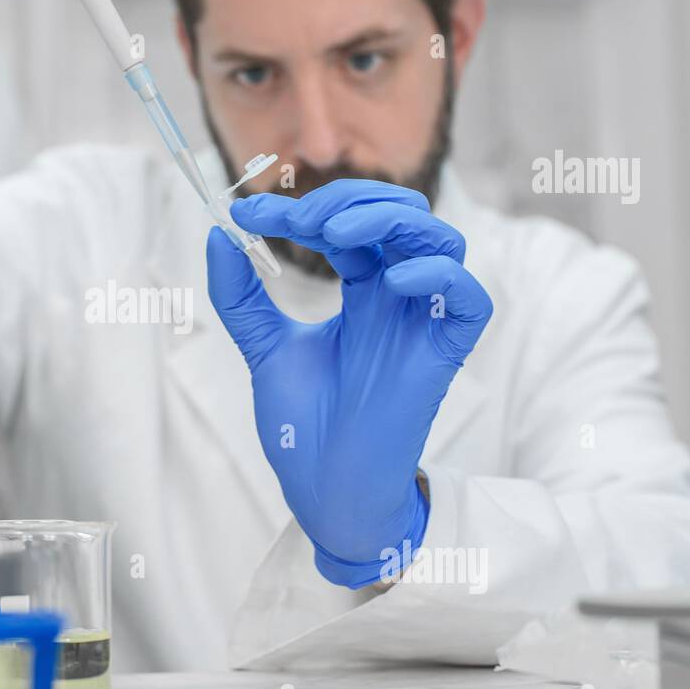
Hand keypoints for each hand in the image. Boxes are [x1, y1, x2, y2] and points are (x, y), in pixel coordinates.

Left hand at [206, 180, 492, 586]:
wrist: (323, 487)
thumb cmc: (304, 426)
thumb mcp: (263, 347)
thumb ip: (240, 295)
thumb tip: (218, 237)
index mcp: (363, 291)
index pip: (348, 224)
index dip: (303, 207)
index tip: (248, 213)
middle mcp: (398, 299)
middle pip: (402, 215)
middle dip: (352, 200)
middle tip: (300, 220)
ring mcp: (424, 323)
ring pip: (442, 241)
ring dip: (390, 221)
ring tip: (333, 234)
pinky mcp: (445, 353)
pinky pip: (470, 298)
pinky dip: (439, 276)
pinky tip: (392, 280)